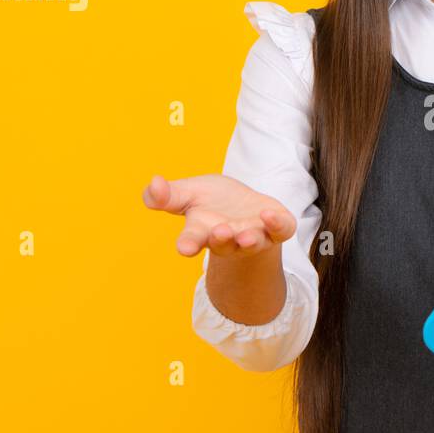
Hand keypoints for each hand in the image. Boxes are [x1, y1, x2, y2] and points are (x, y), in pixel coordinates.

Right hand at [141, 173, 295, 258]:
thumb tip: (152, 184)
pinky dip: (277, 225)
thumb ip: (167, 194)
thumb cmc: (211, 202)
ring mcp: (254, 235)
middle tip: (219, 232)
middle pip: (223, 244)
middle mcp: (228, 238)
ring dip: (249, 240)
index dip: (188, 244)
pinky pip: (280, 231)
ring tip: (245, 235)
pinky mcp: (277, 228)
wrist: (244, 205)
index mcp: (202, 231)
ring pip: (252, 243)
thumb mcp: (187, 193)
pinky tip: (270, 214)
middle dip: (221, 239)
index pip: (192, 240)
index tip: (184, 248)